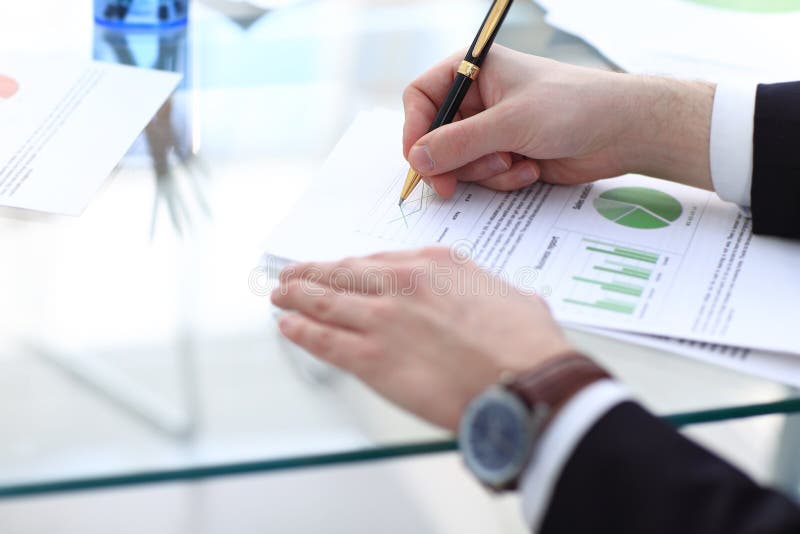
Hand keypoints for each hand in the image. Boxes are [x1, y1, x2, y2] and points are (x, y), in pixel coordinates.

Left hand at [271, 247, 573, 431]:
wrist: (526, 383)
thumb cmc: (526, 344)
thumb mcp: (509, 295)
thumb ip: (482, 290)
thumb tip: (484, 299)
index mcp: (434, 264)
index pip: (377, 262)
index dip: (350, 267)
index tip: (338, 268)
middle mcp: (401, 284)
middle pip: (342, 275)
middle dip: (312, 274)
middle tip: (292, 275)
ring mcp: (381, 319)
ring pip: (324, 302)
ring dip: (296, 297)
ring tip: (280, 295)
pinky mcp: (370, 359)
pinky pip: (322, 340)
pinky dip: (300, 331)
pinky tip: (288, 327)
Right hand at [403, 46, 714, 198]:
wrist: (623, 131)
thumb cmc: (572, 108)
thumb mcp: (510, 123)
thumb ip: (459, 142)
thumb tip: (416, 159)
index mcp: (473, 72)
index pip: (421, 97)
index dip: (414, 129)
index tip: (418, 160)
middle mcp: (478, 99)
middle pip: (436, 137)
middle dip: (453, 161)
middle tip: (452, 186)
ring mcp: (492, 130)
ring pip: (459, 162)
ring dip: (484, 172)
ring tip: (515, 163)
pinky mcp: (507, 155)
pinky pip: (484, 177)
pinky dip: (503, 179)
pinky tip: (531, 169)